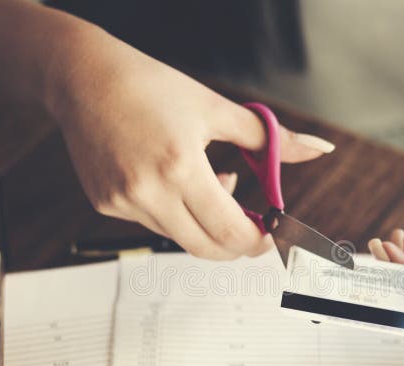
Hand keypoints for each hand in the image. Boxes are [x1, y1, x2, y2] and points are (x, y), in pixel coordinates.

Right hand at [46, 30, 333, 258]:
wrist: (83, 79)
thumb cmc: (151, 87)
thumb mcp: (216, 109)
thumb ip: (271, 139)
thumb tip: (320, 150)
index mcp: (181, 167)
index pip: (231, 231)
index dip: (258, 240)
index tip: (270, 232)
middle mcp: (148, 192)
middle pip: (207, 249)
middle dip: (236, 244)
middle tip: (250, 225)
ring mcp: (124, 203)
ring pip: (180, 237)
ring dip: (204, 224)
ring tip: (209, 185)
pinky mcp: (106, 205)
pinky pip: (153, 224)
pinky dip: (174, 213)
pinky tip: (173, 182)